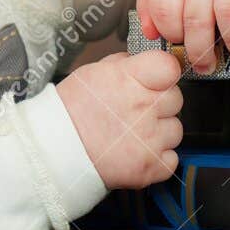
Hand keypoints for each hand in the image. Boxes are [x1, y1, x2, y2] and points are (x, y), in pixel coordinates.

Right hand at [56, 49, 183, 188]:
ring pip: (175, 130)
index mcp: (130, 79)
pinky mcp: (150, 166)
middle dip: (159, 104)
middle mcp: (144, 107)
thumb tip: (139, 62)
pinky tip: (137, 152)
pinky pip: (171, 159)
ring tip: (133, 134)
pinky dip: (158, 158)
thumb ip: (123, 65)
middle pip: (175, 99)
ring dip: (160, 132)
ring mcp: (149, 139)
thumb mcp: (92, 73)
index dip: (164, 73)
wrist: (54, 150)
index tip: (157, 79)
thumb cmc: (70, 111)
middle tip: (136, 110)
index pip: (170, 67)